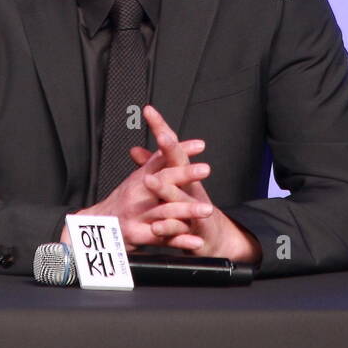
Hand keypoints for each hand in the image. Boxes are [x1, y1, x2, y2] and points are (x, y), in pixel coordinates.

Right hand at [60, 129, 213, 253]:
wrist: (99, 224)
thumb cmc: (125, 199)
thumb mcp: (137, 177)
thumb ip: (156, 161)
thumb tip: (168, 136)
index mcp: (141, 177)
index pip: (161, 159)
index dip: (179, 151)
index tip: (199, 146)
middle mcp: (138, 193)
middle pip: (163, 181)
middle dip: (185, 175)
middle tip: (205, 169)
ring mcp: (137, 214)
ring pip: (166, 211)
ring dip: (188, 210)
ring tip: (207, 209)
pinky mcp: (138, 235)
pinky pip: (162, 238)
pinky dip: (180, 240)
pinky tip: (196, 240)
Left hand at [129, 105, 261, 263]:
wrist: (212, 235)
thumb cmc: (190, 205)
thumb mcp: (172, 184)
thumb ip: (152, 167)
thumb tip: (135, 150)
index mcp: (183, 174)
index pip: (171, 147)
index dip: (161, 129)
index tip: (149, 111)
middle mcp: (190, 187)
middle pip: (180, 165)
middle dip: (172, 150)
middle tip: (162, 138)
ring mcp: (194, 208)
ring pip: (179, 196)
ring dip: (166, 188)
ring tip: (150, 181)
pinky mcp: (193, 230)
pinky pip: (179, 229)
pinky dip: (169, 228)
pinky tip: (157, 226)